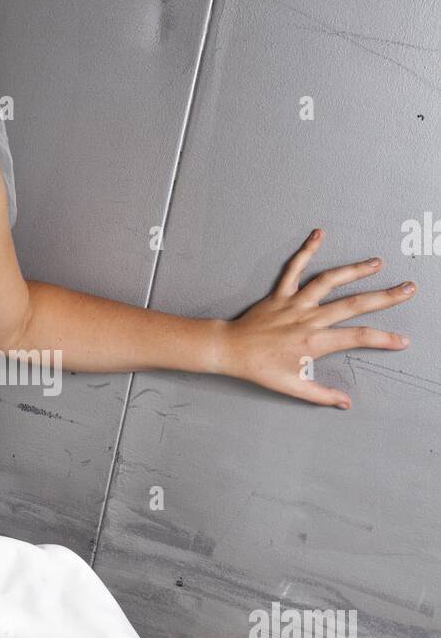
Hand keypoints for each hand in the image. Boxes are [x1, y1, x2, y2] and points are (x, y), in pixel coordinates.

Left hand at [213, 229, 415, 407]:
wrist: (230, 350)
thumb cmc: (260, 369)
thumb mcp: (292, 388)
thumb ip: (321, 395)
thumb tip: (345, 403)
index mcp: (314, 342)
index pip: (357, 338)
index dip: (383, 339)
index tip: (402, 340)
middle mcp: (308, 319)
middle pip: (353, 304)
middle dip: (384, 297)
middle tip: (407, 289)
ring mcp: (295, 303)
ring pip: (329, 281)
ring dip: (354, 270)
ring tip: (376, 263)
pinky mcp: (280, 293)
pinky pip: (294, 268)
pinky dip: (306, 250)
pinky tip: (319, 234)